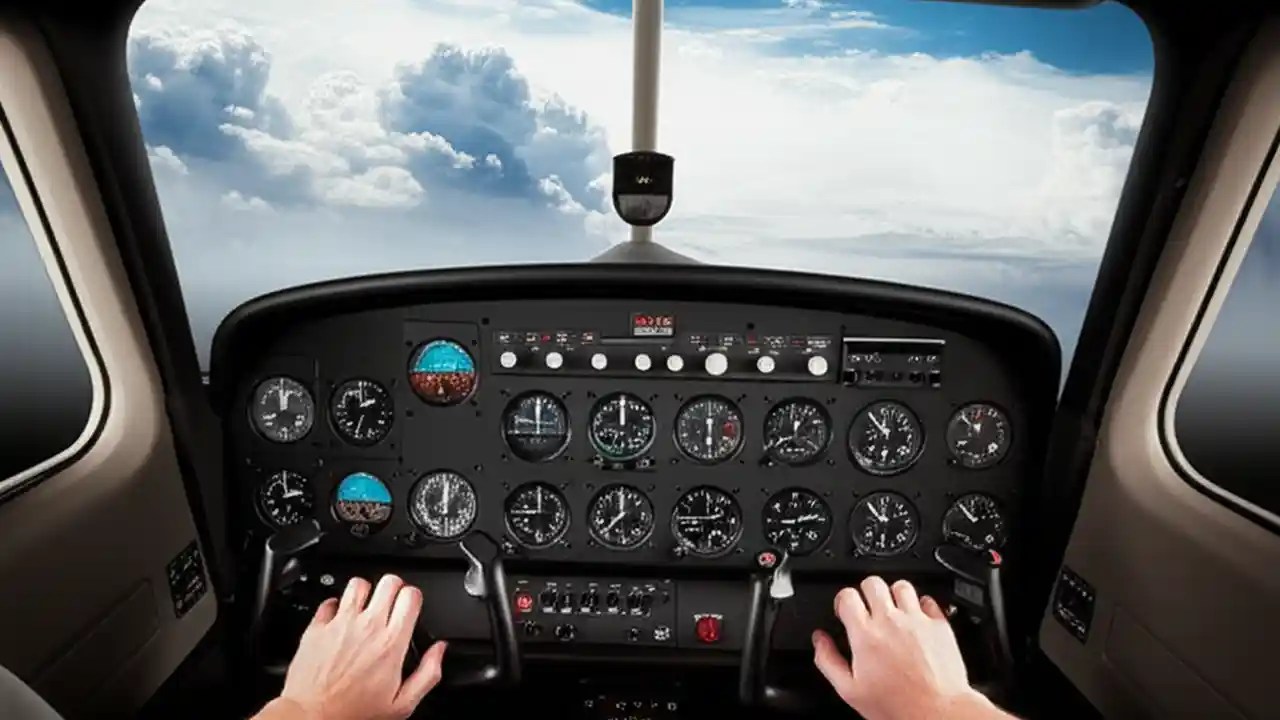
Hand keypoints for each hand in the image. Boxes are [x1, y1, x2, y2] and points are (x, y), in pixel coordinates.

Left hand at [258, 574, 446, 719]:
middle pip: (389, 582)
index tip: (410, 607)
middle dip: (395, 588)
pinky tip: (340, 620)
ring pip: (358, 584)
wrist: (311, 717)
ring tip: (365, 607)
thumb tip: (439, 651)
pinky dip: (336, 607)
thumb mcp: (401, 705)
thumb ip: (428, 674)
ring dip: (365, 592)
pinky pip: (329, 601)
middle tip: (391, 603)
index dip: (414, 598)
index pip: (411, 596)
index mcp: (391, 643)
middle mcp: (367, 627)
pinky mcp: (317, 628)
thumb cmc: (353, 714)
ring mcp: (340, 624)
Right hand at [812, 577, 1003, 719]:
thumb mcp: (850, 691)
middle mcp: (891, 621)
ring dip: (894, 595)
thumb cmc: (897, 706)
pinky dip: (921, 606)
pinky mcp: (939, 625)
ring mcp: (917, 620)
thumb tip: (819, 640)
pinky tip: (916, 620)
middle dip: (866, 592)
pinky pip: (929, 600)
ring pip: (901, 586)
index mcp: (865, 635)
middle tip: (867, 609)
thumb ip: (828, 660)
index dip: (842, 601)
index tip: (845, 611)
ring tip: (893, 611)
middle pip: (873, 582)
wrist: (938, 713)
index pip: (847, 595)